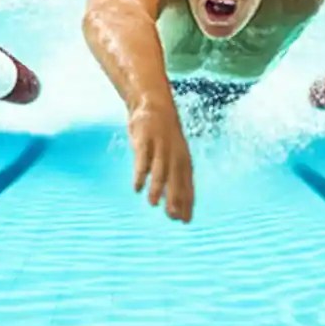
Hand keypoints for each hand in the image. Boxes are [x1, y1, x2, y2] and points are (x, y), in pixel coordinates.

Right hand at [126, 100, 193, 222]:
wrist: (153, 104)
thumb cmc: (164, 136)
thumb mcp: (174, 154)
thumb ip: (174, 176)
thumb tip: (175, 202)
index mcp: (183, 160)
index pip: (188, 185)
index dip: (187, 203)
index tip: (185, 221)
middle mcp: (175, 153)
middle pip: (176, 180)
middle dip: (175, 199)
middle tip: (173, 217)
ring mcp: (160, 146)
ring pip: (160, 170)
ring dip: (158, 187)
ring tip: (153, 204)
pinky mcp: (144, 139)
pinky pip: (142, 159)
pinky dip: (140, 173)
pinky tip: (136, 187)